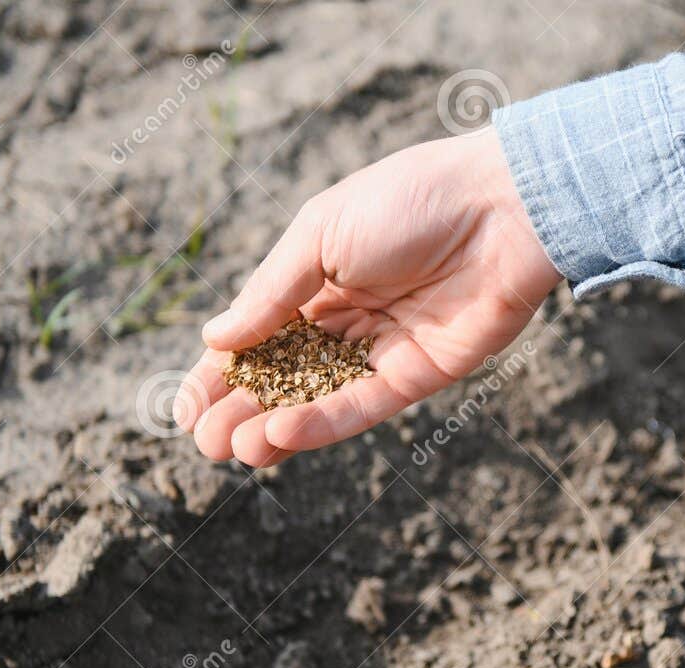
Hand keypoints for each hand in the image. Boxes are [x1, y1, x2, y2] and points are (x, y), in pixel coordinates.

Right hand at [176, 131, 561, 465]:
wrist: (500, 206)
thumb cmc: (411, 200)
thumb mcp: (321, 235)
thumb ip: (271, 292)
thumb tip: (215, 338)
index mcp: (318, 279)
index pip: (258, 336)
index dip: (220, 372)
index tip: (184, 408)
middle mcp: (349, 320)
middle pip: (284, 376)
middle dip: (241, 409)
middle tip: (203, 443)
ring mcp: (385, 351)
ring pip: (319, 399)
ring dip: (274, 426)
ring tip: (232, 450)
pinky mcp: (421, 375)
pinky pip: (363, 406)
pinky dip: (322, 422)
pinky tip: (280, 433)